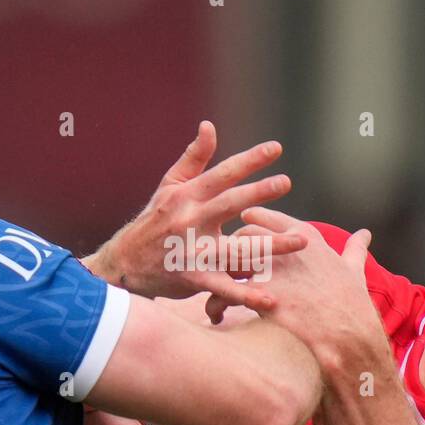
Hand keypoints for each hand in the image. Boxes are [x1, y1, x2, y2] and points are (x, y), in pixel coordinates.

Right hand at [83, 121, 307, 312]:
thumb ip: (193, 158)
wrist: (124, 265)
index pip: (222, 174)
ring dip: (269, 246)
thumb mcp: (169, 186)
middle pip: (229, 204)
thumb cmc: (153, 222)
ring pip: (236, 248)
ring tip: (300, 240)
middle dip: (259, 192)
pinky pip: (224, 290)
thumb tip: (210, 126)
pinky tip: (271, 299)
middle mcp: (190, 221)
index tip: (276, 149)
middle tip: (286, 182)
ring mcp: (193, 252)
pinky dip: (246, 296)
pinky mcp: (194, 280)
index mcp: (187, 196)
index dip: (249, 160)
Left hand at [213, 207, 383, 371]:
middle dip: (230, 247)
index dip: (250, 225)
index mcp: (303, 236)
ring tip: (214, 290)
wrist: (346, 335)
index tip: (243, 234)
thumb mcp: (354, 270)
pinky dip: (215, 304)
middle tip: (226, 265)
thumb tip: (364, 234)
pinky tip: (216, 315)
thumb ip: (354, 249)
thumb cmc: (352, 304)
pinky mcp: (256, 295)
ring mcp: (268, 269)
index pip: (264, 217)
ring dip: (217, 273)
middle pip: (241, 234)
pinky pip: (223, 293)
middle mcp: (282, 246)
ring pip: (227, 259)